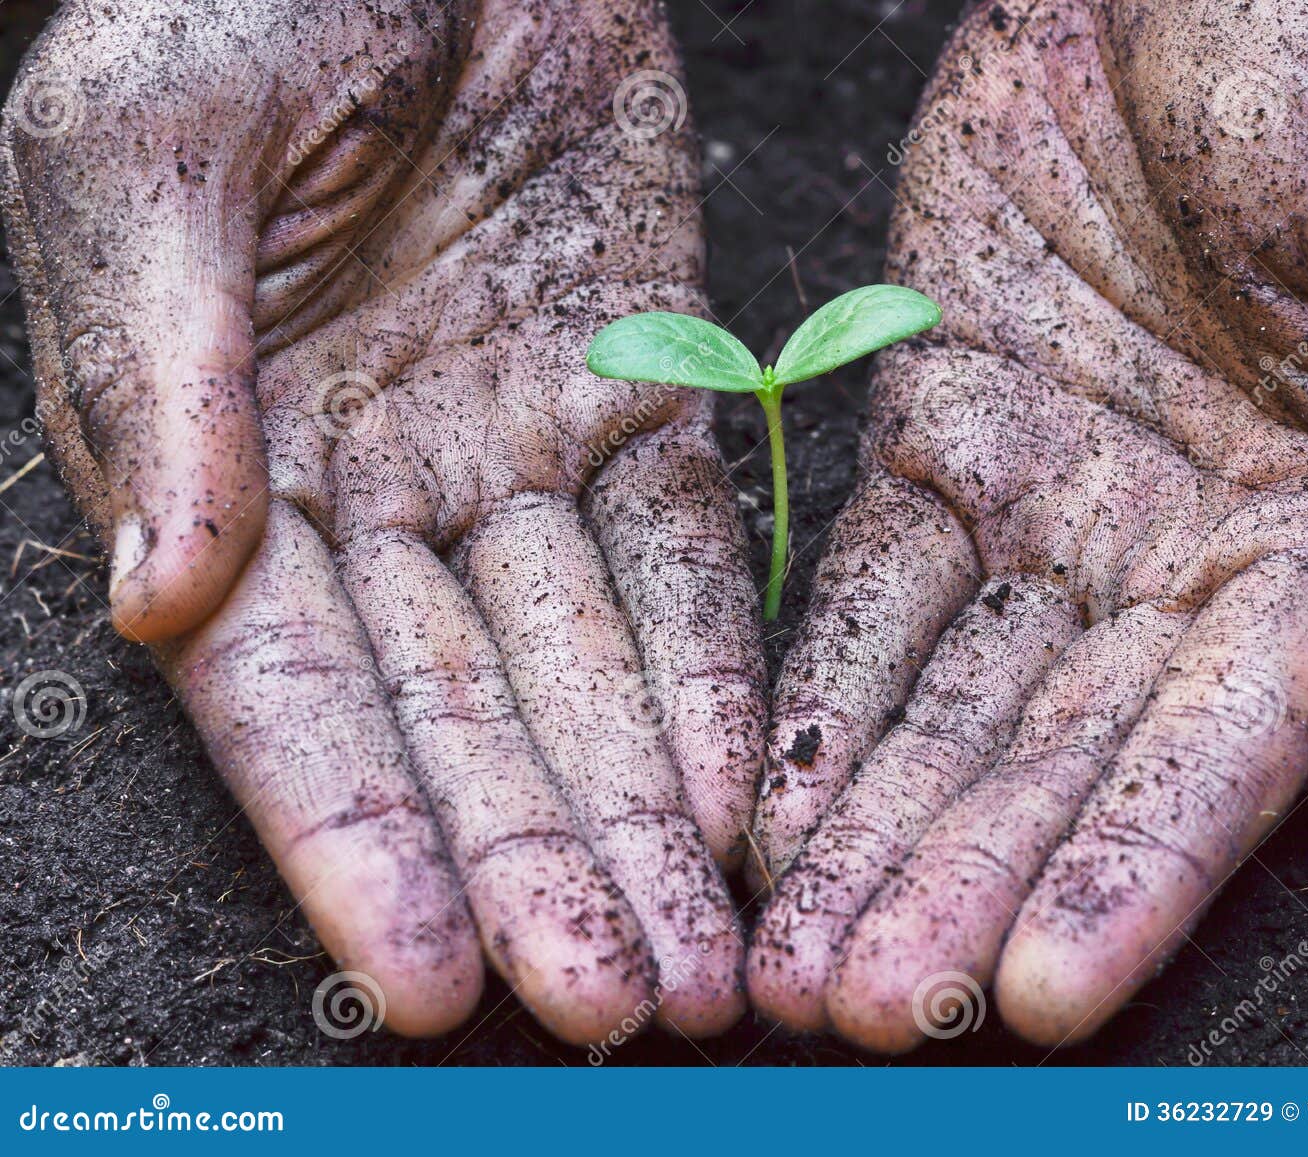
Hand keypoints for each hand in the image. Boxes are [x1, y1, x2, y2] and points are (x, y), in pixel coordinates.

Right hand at [2, 0, 763, 1042]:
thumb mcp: (150, 159)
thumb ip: (167, 382)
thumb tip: (159, 600)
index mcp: (226, 463)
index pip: (294, 695)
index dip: (357, 841)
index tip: (423, 985)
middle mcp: (377, 493)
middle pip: (463, 720)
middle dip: (537, 868)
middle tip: (618, 1012)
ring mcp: (516, 453)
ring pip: (586, 672)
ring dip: (640, 817)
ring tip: (699, 963)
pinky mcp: (641, 394)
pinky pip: (687, 561)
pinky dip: (714, 678)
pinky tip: (746, 797)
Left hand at [748, 0, 1307, 1050]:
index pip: (1222, 742)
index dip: (1135, 866)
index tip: (1041, 984)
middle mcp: (1177, 554)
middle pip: (1058, 756)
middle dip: (960, 885)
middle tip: (863, 1009)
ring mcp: (1051, 508)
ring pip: (945, 702)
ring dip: (869, 830)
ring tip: (788, 957)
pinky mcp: (938, 437)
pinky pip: (861, 593)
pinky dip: (813, 698)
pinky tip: (758, 804)